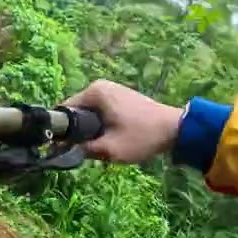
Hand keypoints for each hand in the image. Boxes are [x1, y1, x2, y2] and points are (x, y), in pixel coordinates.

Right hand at [61, 80, 182, 163]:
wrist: (177, 129)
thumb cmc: (142, 137)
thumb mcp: (109, 149)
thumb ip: (83, 150)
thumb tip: (64, 150)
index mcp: (94, 92)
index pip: (64, 112)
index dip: (61, 132)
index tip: (63, 148)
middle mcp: (100, 86)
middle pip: (76, 113)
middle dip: (78, 132)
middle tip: (84, 151)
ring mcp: (111, 90)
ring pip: (89, 114)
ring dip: (91, 131)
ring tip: (99, 147)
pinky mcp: (120, 97)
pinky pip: (100, 112)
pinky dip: (101, 126)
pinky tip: (110, 139)